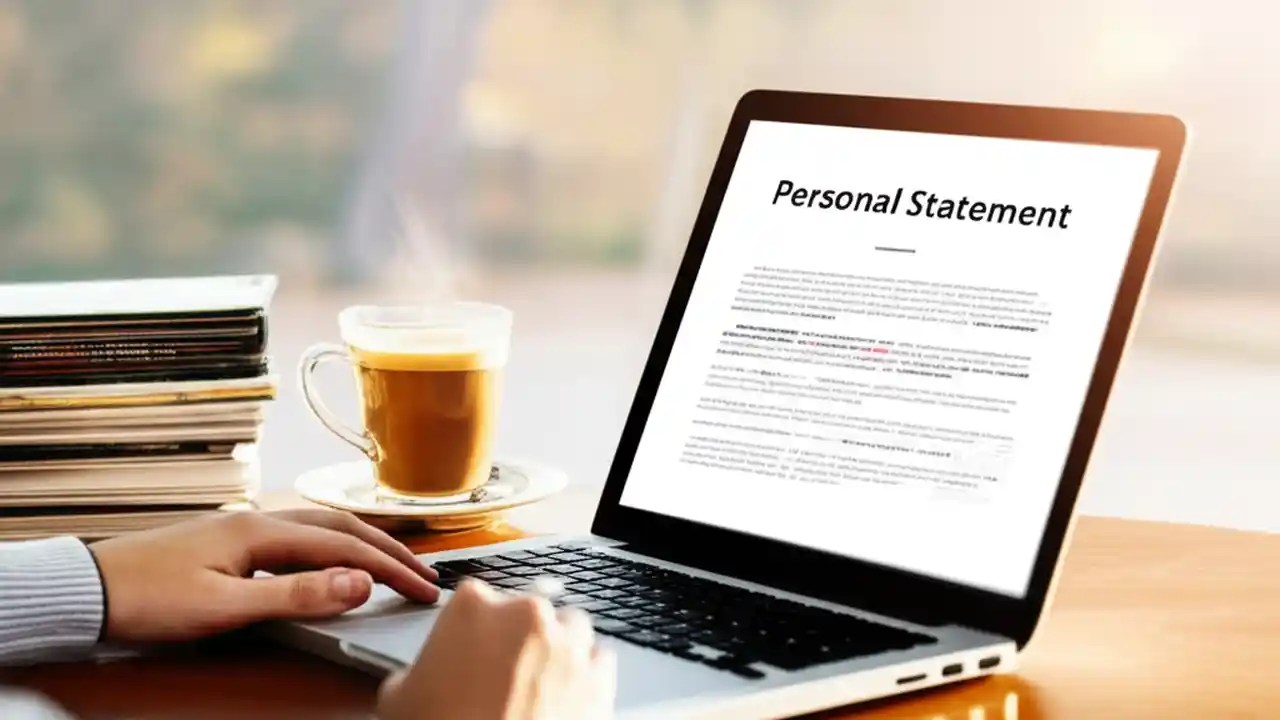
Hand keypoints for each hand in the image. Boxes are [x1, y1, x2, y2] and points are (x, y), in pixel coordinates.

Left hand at [89, 509, 439, 642]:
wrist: (90, 588)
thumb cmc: (148, 598)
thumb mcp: (226, 607)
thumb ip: (296, 595)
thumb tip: (357, 583)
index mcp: (263, 531)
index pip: (347, 546)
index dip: (392, 568)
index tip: (424, 588)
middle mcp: (260, 520)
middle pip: (343, 526)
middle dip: (390, 549)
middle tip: (425, 576)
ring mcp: (246, 527)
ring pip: (324, 525)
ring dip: (365, 542)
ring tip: (394, 563)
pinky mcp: (234, 540)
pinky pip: (303, 533)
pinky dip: (336, 543)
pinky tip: (336, 558)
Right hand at [377, 580, 615, 719]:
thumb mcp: (398, 697)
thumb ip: (416, 670)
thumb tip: (423, 677)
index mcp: (471, 606)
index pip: (475, 598)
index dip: (472, 627)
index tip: (470, 649)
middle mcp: (525, 614)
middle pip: (528, 610)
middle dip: (519, 636)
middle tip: (503, 672)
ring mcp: (567, 644)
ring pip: (571, 628)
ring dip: (558, 647)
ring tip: (540, 680)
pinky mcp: (598, 678)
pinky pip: (600, 660)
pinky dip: (587, 673)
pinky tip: (568, 694)